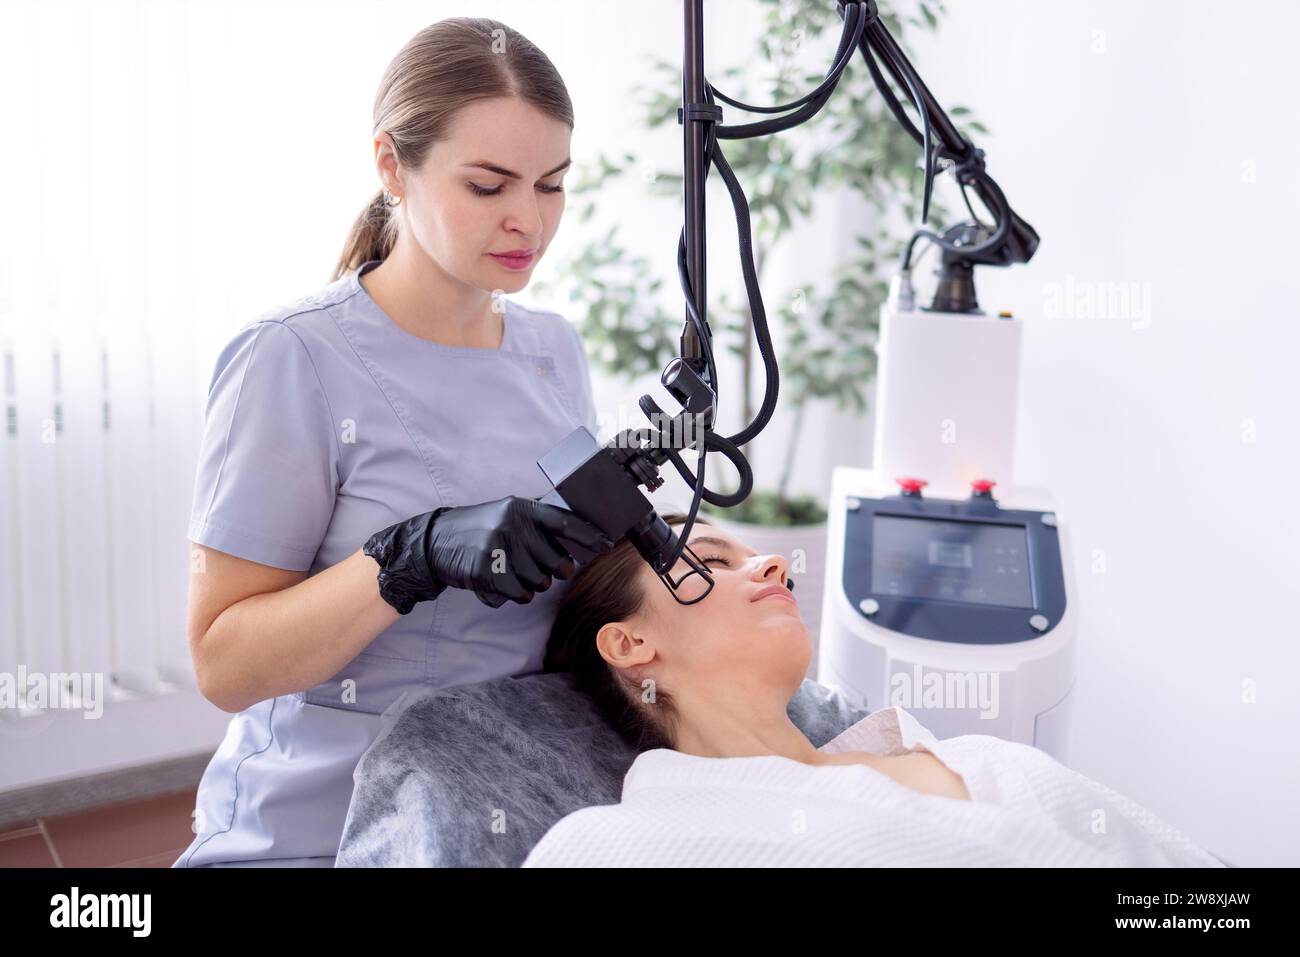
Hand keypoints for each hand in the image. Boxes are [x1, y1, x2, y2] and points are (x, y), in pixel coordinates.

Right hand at [364, 496, 615, 612]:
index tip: (606, 544)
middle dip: (555, 570)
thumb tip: (575, 544)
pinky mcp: (485, 569)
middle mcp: (512, 524)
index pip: (564, 522)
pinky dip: (516, 594)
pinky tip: (503, 585)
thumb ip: (537, 525)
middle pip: (554, 560)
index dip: (588, 535)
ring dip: (532, 584)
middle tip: (546, 569)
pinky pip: (519, 593)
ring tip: (514, 573)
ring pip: (538, 580)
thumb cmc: (479, 530)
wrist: (435, 541)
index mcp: (521, 508)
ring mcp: (498, 546)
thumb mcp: (507, 516)